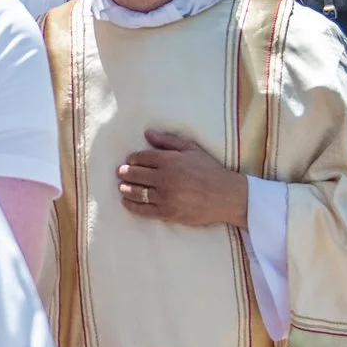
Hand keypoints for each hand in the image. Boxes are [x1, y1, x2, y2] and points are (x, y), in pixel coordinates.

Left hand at [117, 129, 247, 226]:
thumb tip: (147, 134)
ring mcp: (165, 197)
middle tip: (121, 172)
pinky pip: (144, 210)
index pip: (142, 158)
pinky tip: (126, 202)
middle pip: (136, 174)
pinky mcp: (167, 213)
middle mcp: (164, 179)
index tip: (129, 160)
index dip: (133, 158)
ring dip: (125, 189)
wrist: (225, 196)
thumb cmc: (210, 170)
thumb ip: (167, 141)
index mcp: (169, 161)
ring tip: (121, 187)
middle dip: (125, 172)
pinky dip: (132, 206)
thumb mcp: (191, 149)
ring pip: (137, 192)